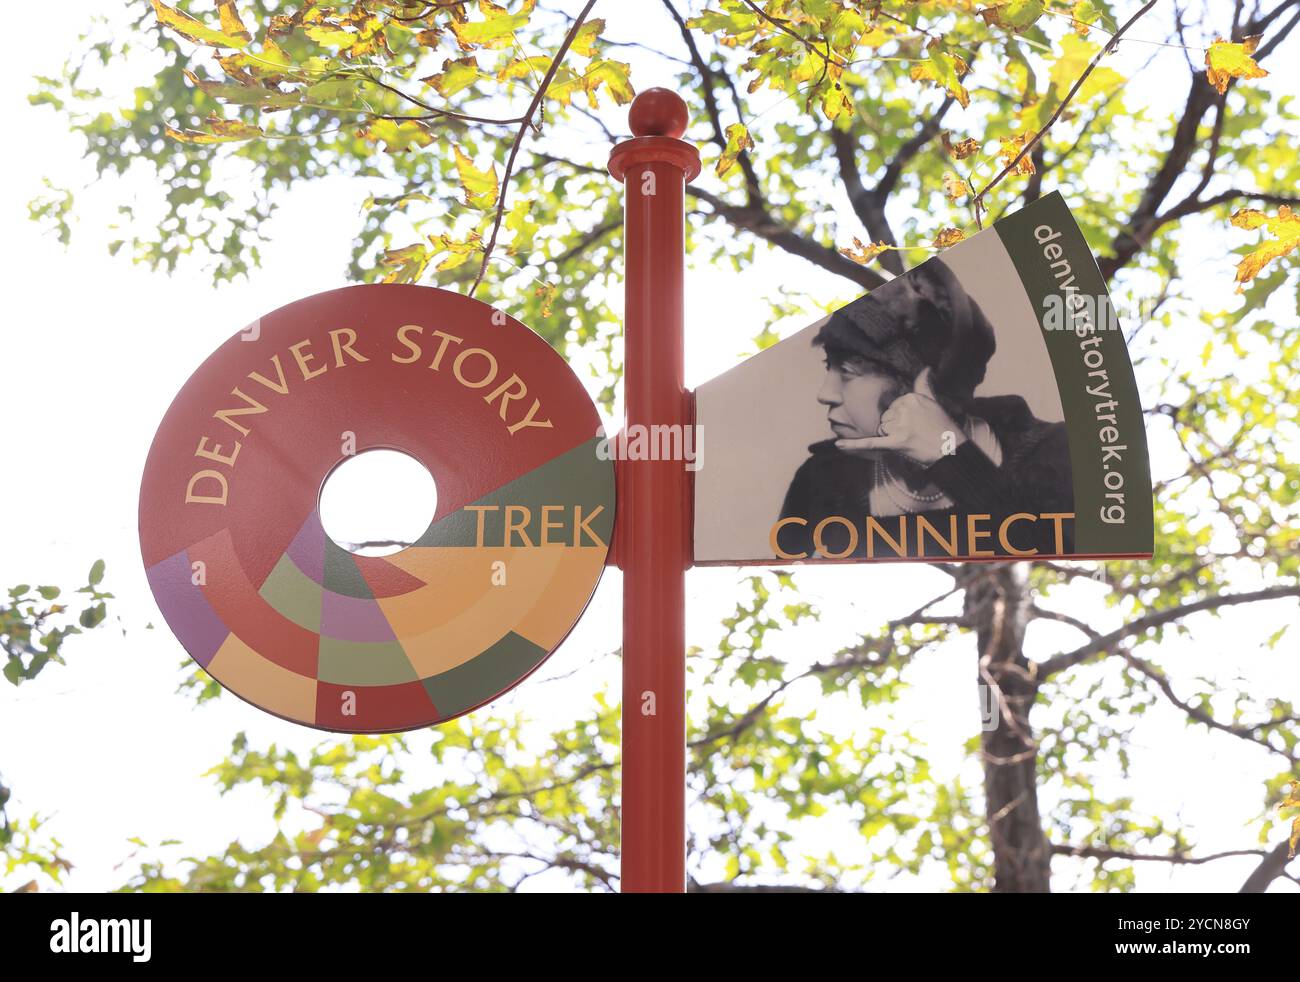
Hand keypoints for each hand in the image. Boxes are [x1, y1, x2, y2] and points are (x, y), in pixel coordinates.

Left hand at [834, 367, 965, 465]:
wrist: (952, 451)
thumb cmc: (943, 428)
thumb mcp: (934, 402)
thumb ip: (924, 386)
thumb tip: (926, 368)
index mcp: (911, 397)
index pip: (893, 405)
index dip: (901, 417)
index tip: (916, 423)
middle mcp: (904, 409)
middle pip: (885, 418)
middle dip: (895, 427)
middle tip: (915, 434)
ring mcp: (900, 426)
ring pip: (882, 429)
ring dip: (891, 437)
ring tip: (911, 441)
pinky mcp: (896, 442)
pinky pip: (870, 443)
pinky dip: (853, 445)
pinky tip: (838, 445)